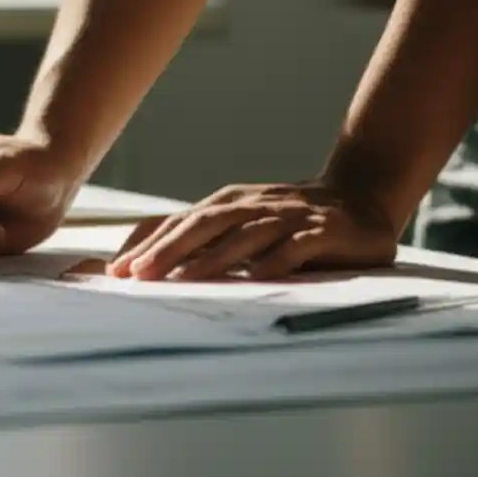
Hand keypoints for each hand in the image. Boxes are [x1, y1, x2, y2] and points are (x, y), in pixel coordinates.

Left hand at [106, 181, 397, 280]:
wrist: (361, 197)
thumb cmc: (289, 220)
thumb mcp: (242, 225)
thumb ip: (205, 241)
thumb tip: (148, 266)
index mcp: (227, 204)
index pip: (178, 221)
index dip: (147, 243)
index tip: (116, 269)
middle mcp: (252, 205)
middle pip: (203, 225)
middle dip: (167, 250)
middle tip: (138, 274)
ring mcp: (288, 216)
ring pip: (244, 235)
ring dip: (212, 258)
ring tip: (183, 279)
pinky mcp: (323, 230)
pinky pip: (296, 246)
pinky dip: (277, 260)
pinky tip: (259, 276)